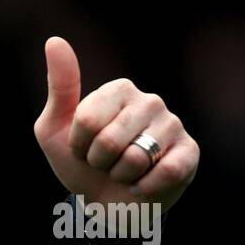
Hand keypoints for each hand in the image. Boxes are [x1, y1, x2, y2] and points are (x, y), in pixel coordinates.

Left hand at [33, 36, 198, 212]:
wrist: (105, 203)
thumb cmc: (81, 163)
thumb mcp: (54, 129)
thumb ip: (59, 88)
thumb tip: (55, 41)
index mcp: (119, 90)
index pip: (86, 119)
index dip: (77, 145)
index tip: (82, 148)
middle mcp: (151, 101)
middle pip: (109, 141)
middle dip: (98, 163)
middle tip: (105, 163)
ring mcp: (174, 126)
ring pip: (135, 158)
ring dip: (121, 176)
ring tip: (124, 172)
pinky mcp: (190, 153)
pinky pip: (165, 172)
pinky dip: (144, 188)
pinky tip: (143, 184)